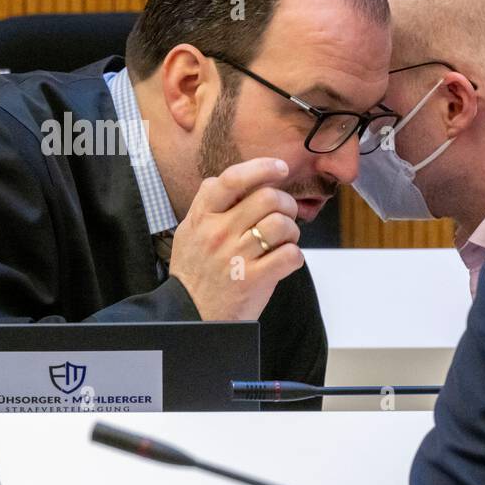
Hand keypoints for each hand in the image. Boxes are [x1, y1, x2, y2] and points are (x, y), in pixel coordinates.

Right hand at [166, 158, 304, 320]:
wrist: (190, 316)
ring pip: (283, 225)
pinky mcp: (255, 279)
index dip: (261, 168)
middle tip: (285, 216)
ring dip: (292, 231)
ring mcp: (237, 256)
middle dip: (286, 204)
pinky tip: (284, 261)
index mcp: (202, 217)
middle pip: (268, 198)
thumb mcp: (189, 232)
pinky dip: (295, 256)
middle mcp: (218, 233)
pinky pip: (291, 255)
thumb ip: (209, 204)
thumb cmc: (196, 272)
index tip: (280, 168)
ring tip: (283, 241)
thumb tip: (231, 179)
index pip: (232, 179)